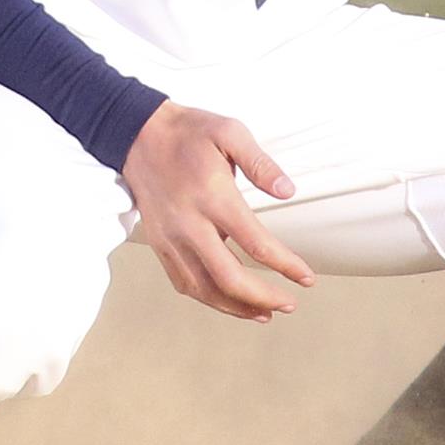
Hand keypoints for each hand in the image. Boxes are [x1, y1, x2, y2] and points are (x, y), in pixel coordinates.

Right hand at [120, 101, 316, 322]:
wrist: (138, 135)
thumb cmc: (189, 132)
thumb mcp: (230, 131)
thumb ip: (261, 163)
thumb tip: (288, 191)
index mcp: (213, 196)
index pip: (255, 243)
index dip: (286, 265)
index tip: (307, 278)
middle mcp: (189, 223)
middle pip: (228, 277)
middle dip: (263, 297)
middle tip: (289, 303)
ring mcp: (170, 237)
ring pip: (203, 288)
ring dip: (236, 307)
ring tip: (264, 313)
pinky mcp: (159, 244)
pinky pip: (183, 282)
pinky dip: (208, 298)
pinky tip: (229, 301)